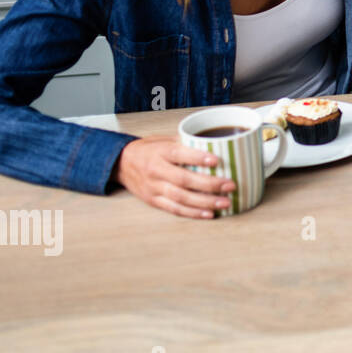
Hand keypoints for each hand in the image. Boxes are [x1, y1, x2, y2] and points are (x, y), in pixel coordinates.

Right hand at [115, 136, 236, 218]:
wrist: (121, 164)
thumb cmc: (149, 149)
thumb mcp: (164, 139)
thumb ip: (187, 142)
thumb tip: (216, 143)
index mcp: (159, 152)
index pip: (178, 154)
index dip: (198, 158)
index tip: (217, 160)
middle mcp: (155, 170)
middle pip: (183, 180)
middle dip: (209, 184)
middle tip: (230, 185)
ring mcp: (153, 188)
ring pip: (181, 198)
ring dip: (205, 202)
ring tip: (225, 203)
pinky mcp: (153, 201)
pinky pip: (174, 209)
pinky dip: (193, 213)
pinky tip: (209, 214)